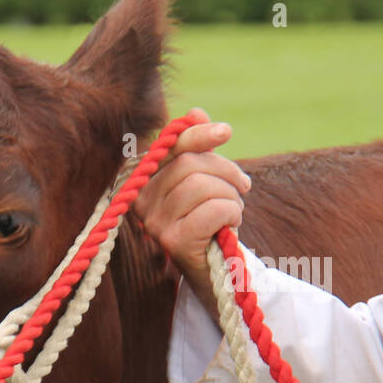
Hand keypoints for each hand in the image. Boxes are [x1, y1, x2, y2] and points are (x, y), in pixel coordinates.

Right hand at [134, 108, 251, 312]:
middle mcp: (140, 203)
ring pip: (203, 186)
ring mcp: (154, 224)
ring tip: (232, 211)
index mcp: (142, 183)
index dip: (197, 135)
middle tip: (242, 187)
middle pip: (189, 164)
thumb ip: (197, 149)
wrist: (214, 270)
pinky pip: (214, 210)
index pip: (168, 148)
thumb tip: (195, 112)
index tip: (226, 131)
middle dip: (226, 172)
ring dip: (232, 196)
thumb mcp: (203, 180)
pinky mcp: (174, 241)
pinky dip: (232, 213)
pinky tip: (229, 226)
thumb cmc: (207, 220)